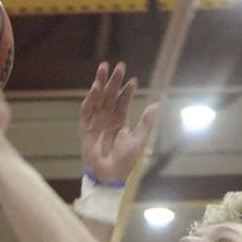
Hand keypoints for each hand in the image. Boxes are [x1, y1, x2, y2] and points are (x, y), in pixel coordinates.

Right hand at [79, 61, 157, 184]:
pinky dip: (91, 97)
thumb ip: (146, 121)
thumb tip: (157, 104)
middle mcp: (107, 119)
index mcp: (119, 121)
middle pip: (110, 95)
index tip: (134, 80)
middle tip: (120, 66)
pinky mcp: (85, 127)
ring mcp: (95, 121)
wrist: (109, 175)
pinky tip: (97, 87)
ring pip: (98, 97)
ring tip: (105, 67)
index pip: (123, 101)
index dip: (128, 91)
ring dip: (101, 82)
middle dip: (114, 80)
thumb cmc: (124, 161)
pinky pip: (87, 109)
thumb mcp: (139, 139)